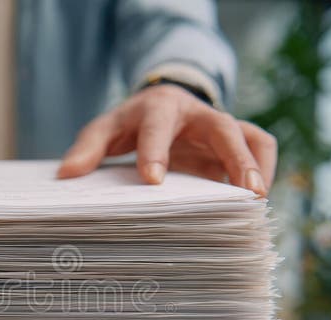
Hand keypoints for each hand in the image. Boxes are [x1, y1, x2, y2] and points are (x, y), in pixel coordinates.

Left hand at [57, 84, 276, 195]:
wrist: (158, 105)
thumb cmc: (130, 123)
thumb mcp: (105, 129)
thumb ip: (87, 149)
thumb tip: (66, 175)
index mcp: (158, 108)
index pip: (157, 126)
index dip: (156, 151)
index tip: (153, 180)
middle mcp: (196, 114)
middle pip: (222, 127)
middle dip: (234, 157)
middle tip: (243, 191)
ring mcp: (220, 127)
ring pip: (250, 137)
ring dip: (257, 166)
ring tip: (258, 201)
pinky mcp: (235, 141)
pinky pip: (260, 148)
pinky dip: (264, 170)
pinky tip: (255, 205)